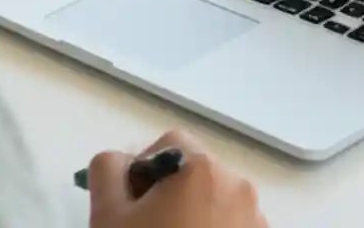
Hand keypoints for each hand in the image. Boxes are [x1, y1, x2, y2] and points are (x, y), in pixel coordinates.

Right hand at [87, 130, 268, 227]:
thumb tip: (119, 161)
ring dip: (193, 214)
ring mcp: (255, 218)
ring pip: (216, 200)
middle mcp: (237, 184)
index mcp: (201, 168)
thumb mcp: (108, 215)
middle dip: (169, 192)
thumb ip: (107, 171)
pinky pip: (233, 225)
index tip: (131, 203)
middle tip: (146, 227)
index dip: (143, 169)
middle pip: (196, 172)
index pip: (168, 144)